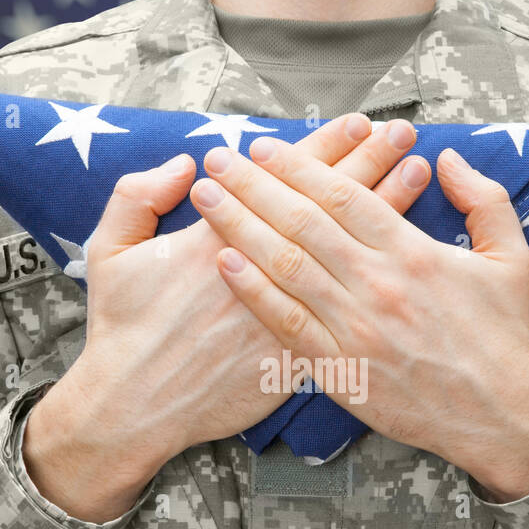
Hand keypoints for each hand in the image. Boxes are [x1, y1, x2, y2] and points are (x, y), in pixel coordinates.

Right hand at [23, 114, 431, 521]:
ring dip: (386, 206)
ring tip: (418, 169)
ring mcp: (288, 312)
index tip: (357, 122)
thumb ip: (138, 196)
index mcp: (222, 236)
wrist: (138, 405)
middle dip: (370, 162)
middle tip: (402, 131)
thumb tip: (183, 163)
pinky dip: (379, 274)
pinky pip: (353, 306)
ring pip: (350, 249)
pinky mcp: (301, 352)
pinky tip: (408, 250)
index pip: (287, 179)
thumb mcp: (111, 250)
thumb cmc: (122, 328)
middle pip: (330, 204)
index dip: (324, 147)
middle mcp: (265, 268)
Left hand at [193, 138, 528, 501]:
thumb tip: (447, 157)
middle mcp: (379, 284)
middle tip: (218, 158)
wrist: (501, 417)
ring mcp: (356, 328)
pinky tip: (225, 263)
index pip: (343, 196)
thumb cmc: (506, 336)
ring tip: (206, 197)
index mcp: (415, 253)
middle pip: (302, 222)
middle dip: (252, 185)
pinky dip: (253, 291)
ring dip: (240, 226)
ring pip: (286, 265)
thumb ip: (483, 199)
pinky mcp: (342, 369)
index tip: (262, 147)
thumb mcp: (512, 256)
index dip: (298, 166)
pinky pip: (286, 324)